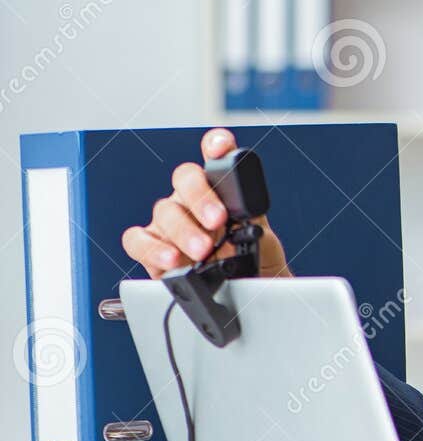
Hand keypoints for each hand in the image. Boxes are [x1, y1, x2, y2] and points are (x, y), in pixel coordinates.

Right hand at [121, 128, 291, 278]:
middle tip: (218, 219)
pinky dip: (153, 248)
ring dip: (184, 230)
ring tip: (203, 251)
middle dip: (201, 198)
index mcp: (222, 189)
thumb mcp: (265, 241)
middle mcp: (191, 199)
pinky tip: (173, 259)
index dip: (216, 145)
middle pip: (185, 179)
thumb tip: (245, 222)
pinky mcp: (150, 247)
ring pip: (165, 211)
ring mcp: (169, 221)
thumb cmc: (256, 263)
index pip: (216, 156)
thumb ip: (255, 225)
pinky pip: (137, 239)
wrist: (248, 295)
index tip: (222, 147)